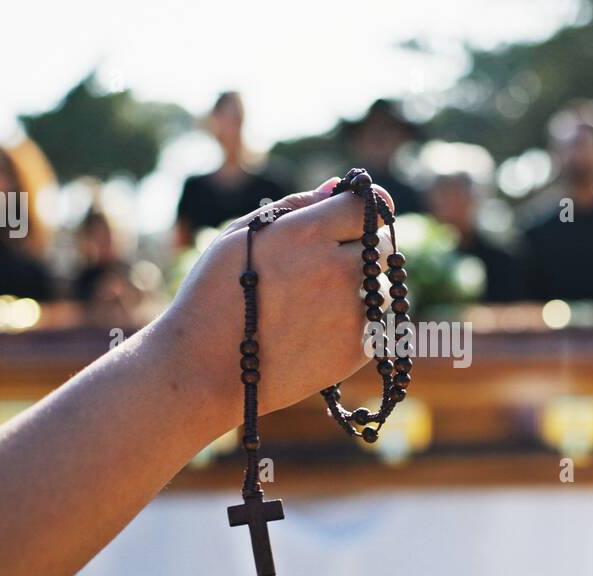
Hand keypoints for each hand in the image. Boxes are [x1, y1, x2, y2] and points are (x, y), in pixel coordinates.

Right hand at [161, 179, 396, 422]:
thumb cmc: (214, 296)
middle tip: (331, 264)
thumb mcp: (239, 237)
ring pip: (386, 287)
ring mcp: (351, 313)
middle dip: (364, 249)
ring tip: (319, 303)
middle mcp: (336, 270)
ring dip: (364, 289)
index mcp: (306, 234)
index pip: (367, 206)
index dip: (364, 209)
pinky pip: (378, 324)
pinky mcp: (357, 350)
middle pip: (383, 245)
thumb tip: (337, 187)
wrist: (206, 371)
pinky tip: (320, 330)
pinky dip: (359, 323)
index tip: (355, 217)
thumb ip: (295, 207)